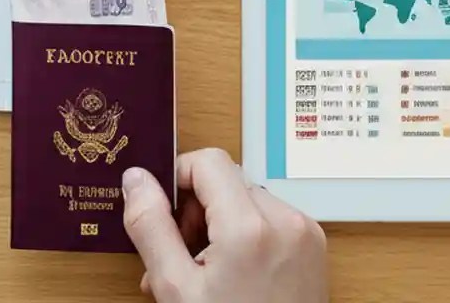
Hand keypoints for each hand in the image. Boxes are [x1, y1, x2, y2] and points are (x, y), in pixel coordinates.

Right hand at [122, 149, 327, 302]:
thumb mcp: (176, 288)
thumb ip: (151, 226)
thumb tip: (136, 179)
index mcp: (249, 227)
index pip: (208, 161)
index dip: (177, 178)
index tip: (162, 210)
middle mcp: (285, 221)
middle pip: (227, 180)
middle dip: (195, 209)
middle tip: (176, 253)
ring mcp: (304, 233)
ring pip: (246, 199)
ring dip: (218, 223)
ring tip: (200, 271)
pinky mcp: (313, 245)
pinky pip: (269, 219)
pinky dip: (244, 234)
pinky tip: (229, 272)